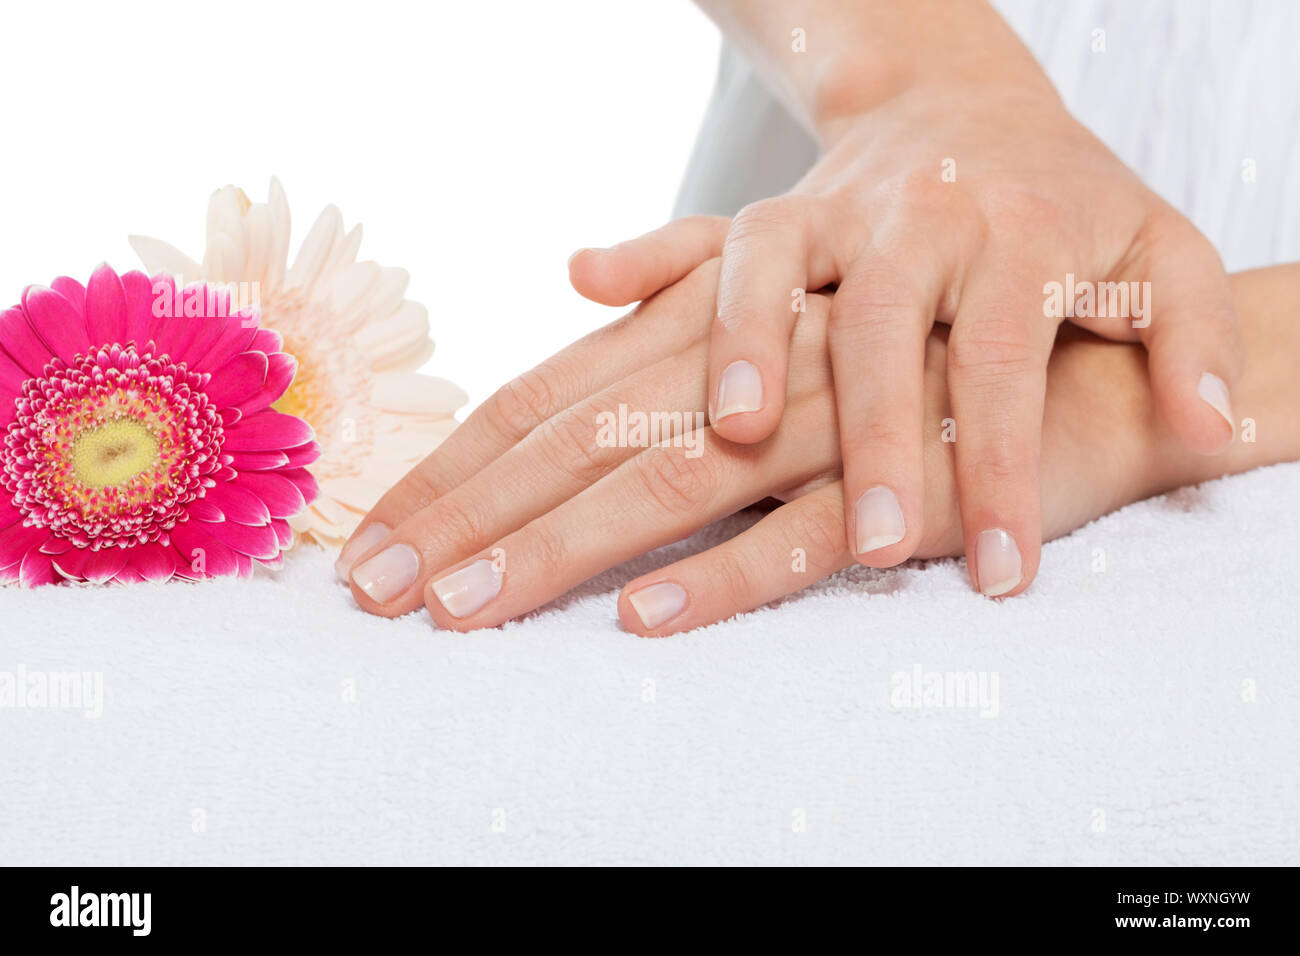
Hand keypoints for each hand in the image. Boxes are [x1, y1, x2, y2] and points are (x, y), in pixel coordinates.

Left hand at [336, 260, 1295, 634]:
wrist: (1096, 325)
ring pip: (668, 483)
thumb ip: (681, 272)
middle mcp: (745, 359)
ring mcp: (824, 414)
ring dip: (560, 549)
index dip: (456, 467)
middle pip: (576, 442)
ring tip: (470, 612)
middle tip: (377, 591)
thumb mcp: (795, 277)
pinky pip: (806, 529)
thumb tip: (576, 266)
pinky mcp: (909, 475)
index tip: (378, 536)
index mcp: (704, 326)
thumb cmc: (925, 316)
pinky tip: (644, 617)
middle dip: (469, 519)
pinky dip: (725, 573)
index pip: (549, 396)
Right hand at [570, 63, 1240, 599]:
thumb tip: (1218, 429)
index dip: (1005, 465)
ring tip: (728, 441)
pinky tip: (580, 284)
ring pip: (767, 274)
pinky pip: (693, 240)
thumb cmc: (1067, 207)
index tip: (999, 574)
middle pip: (878, 329)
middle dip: (872, 437)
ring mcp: (827, 216)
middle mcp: (911, 223)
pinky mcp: (768, 220)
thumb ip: (1192, 337)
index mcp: (1015, 234)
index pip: (1004, 358)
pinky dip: (640, 259)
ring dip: (739, 348)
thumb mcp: (1156, 259)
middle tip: (870, 543)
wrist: (975, 107)